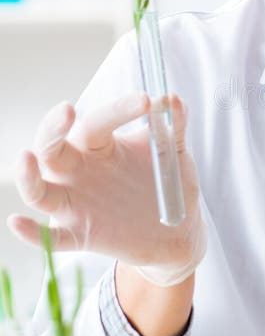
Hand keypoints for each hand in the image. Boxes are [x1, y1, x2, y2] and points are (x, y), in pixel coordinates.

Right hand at [7, 93, 206, 286]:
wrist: (176, 233)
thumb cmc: (167, 184)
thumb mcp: (173, 153)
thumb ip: (173, 126)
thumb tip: (173, 97)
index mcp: (100, 146)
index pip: (98, 122)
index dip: (118, 110)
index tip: (146, 101)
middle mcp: (79, 171)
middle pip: (51, 147)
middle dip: (53, 128)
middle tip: (67, 110)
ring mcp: (76, 204)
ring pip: (38, 190)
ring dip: (28, 176)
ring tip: (27, 158)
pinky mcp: (80, 235)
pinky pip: (50, 237)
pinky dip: (31, 233)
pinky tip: (17, 223)